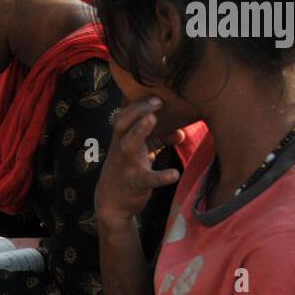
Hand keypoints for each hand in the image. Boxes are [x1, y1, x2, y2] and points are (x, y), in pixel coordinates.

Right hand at [95, 98, 181, 231]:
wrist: (112, 202)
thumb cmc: (129, 170)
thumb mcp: (143, 152)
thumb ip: (161, 139)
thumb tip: (182, 132)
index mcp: (123, 137)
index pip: (127, 114)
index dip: (139, 102)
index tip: (158, 92)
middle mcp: (121, 147)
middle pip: (122, 123)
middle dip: (137, 110)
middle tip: (157, 100)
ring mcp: (126, 164)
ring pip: (128, 145)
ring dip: (138, 131)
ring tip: (152, 119)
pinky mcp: (134, 183)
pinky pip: (146, 179)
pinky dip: (160, 176)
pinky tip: (174, 174)